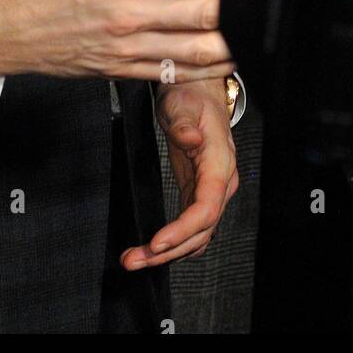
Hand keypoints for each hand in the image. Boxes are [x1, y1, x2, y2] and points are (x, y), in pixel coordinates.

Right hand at [0, 0, 233, 83]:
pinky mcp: (121, 70)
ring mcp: (126, 48)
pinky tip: (231, 60)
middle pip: (201, 14)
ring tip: (264, 28)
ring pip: (194, 51)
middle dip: (239, 4)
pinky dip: (207, 70)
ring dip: (232, 42)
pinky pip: (174, 74)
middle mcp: (126, 16)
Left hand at [122, 79, 237, 268]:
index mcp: (219, 163)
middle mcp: (220, 183)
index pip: (207, 207)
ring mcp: (210, 191)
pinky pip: (190, 227)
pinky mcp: (197, 192)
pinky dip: (172, 243)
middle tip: (132, 260)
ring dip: (166, 253)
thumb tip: (189, 139)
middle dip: (168, 251)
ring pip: (195, 235)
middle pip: (200, 230)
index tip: (157, 243)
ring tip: (133, 260)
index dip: (183, 230)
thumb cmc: (191, 96)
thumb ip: (184, 124)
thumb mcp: (182, 103)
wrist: (198, 92)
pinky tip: (151, 252)